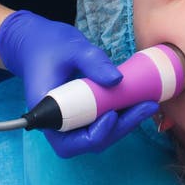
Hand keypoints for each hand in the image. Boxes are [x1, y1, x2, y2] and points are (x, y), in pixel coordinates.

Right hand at [0, 10, 157, 155]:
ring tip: (148, 104)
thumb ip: (93, 62)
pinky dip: (120, 114)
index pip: (69, 142)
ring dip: (124, 123)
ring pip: (98, 134)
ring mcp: (69, 119)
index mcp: (46, 112)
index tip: (113, 114)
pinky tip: (138, 100)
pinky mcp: (80, 113)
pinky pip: (100, 121)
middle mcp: (57, 123)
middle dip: (120, 128)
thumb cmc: (48, 45)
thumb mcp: (72, 47)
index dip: (94, 134)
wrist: (36, 43)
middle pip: (89, 141)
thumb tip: (118, 80)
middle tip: (147, 107)